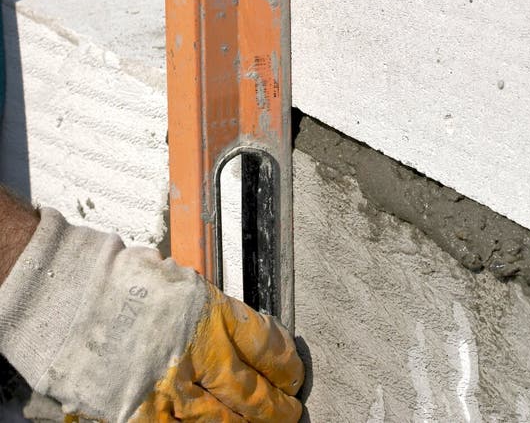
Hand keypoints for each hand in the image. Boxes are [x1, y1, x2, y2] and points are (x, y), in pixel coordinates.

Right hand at [0, 209, 302, 421]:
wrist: (71, 299)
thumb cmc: (123, 285)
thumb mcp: (183, 285)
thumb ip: (214, 311)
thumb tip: (243, 336)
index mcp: (212, 312)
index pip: (267, 348)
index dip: (286, 368)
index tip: (292, 375)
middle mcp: (198, 353)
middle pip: (253, 396)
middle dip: (276, 409)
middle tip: (289, 413)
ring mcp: (171, 389)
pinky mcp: (141, 414)